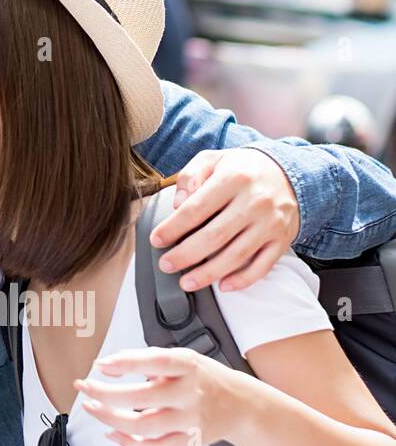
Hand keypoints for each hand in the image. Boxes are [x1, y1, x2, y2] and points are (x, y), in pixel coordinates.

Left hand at [73, 347, 247, 445]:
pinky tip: (112, 433)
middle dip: (105, 393)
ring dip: (110, 418)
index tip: (100, 365)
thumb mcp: (181, 357)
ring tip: (92, 407)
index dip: (125, 363)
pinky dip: (130, 443)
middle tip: (84, 387)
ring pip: (144, 426)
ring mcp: (190, 420)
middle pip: (142, 397)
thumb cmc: (204, 378)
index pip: (155, 361)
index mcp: (188, 366)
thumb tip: (109, 365)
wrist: (241, 405)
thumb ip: (145, 359)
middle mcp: (190, 393)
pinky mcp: (190, 441)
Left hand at [148, 147, 299, 292]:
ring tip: (186, 282)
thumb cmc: (240, 169)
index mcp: (233, 178)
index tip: (156, 240)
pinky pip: (263, 266)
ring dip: (208, 273)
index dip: (173, 228)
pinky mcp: (283, 239)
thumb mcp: (212, 159)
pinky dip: (243, 280)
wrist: (288, 171)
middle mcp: (255, 202)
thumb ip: (190, 176)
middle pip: (215, 236)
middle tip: (165, 265)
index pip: (196, 209)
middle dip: (185, 255)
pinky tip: (223, 285)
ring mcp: (271, 223)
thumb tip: (177, 205)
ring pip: (237, 255)